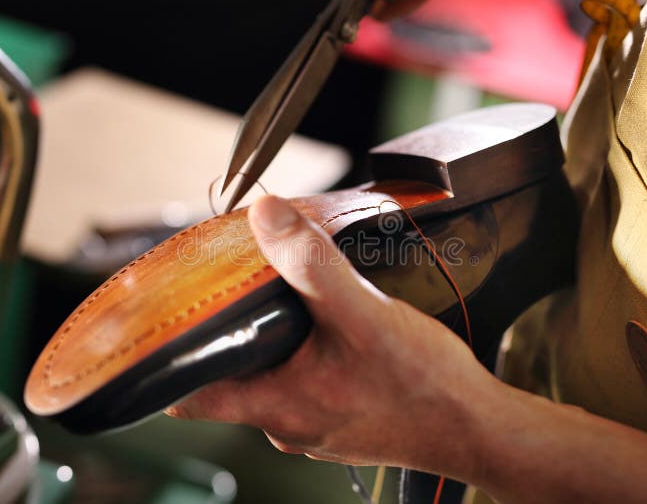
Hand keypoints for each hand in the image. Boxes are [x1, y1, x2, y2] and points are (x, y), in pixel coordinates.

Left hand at [166, 195, 493, 473]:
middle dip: (233, 328)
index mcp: (275, 406)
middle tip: (241, 283)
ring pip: (271, 375)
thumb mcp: (363, 314)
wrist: (477, 429)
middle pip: (230, 374)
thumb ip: (311, 265)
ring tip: (292, 296)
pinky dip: (306, 351)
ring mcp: (314, 423)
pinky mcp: (340, 417)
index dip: (170, 352)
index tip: (170, 313)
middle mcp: (285, 423)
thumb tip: (265, 216)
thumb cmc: (423, 386)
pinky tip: (332, 327)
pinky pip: (305, 380)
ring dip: (274, 337)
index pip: (188, 392)